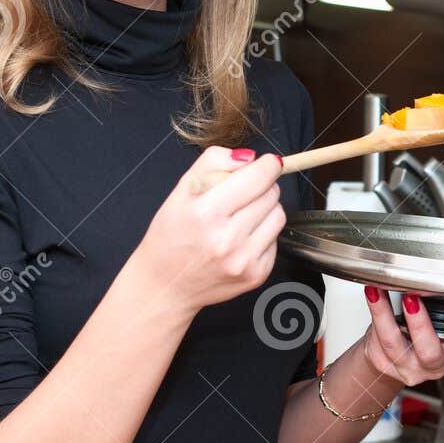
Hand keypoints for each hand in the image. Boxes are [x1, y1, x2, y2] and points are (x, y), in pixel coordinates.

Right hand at [135, 146, 283, 314]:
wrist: (165, 285)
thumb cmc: (171, 235)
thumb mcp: (181, 190)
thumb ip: (214, 162)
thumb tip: (250, 157)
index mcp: (206, 213)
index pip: (259, 177)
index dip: (267, 165)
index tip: (266, 164)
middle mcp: (227, 239)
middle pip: (271, 194)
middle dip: (261, 187)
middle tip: (240, 195)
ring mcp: (244, 260)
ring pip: (279, 215)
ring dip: (265, 209)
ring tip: (240, 216)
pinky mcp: (256, 276)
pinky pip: (275, 240)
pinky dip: (262, 234)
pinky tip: (240, 239)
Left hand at [358, 287, 443, 385]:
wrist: (394, 350)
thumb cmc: (427, 329)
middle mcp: (434, 364)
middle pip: (430, 353)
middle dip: (422, 325)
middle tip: (414, 299)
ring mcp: (407, 366)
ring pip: (396, 346)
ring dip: (388, 316)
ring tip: (384, 291)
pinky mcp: (385, 362)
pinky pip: (378, 338)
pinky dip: (375, 312)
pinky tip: (374, 292)